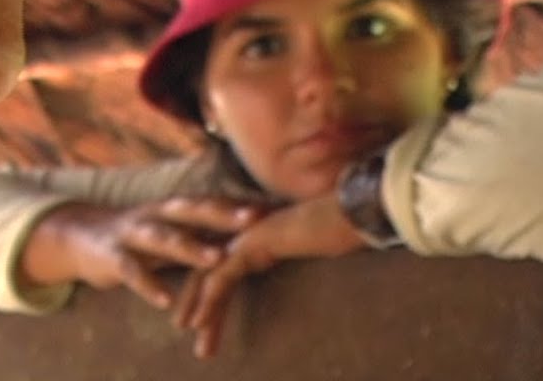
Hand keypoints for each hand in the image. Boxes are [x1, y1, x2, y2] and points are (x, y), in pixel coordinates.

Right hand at [19, 197, 264, 310]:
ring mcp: (133, 232)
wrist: (80, 237)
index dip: (239, 205)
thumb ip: (204, 233)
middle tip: (253, 220)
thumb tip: (253, 240)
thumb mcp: (172, 230)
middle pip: (192, 210)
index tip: (272, 208)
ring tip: (216, 260)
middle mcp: (155, 214)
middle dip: (222, 215)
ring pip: (164, 237)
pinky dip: (149, 284)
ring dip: (191, 247)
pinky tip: (165, 300)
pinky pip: (133, 270)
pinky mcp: (113, 255)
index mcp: (171, 208)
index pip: (210, 203)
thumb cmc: (138, 237)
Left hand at [172, 194, 367, 358]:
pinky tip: (199, 323)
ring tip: (191, 333)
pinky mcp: (251, 242)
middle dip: (196, 299)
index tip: (204, 313)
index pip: (223, 259)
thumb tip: (307, 264)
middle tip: (186, 327)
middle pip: (209, 266)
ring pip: (209, 274)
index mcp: (256, 228)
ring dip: (198, 307)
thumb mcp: (316, 245)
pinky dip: (208, 301)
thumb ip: (300, 251)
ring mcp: (246, 232)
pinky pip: (220, 277)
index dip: (211, 286)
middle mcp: (245, 228)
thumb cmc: (344, 226)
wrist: (356, 210)